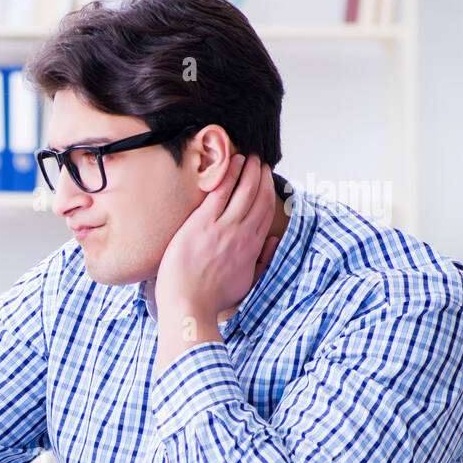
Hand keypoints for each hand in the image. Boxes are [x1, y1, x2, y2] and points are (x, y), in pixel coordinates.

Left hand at [154, 153, 279, 322]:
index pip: (266, 213)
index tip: (268, 180)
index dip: (269, 193)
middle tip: (260, 162)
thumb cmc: (211, 299)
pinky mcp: (202, 224)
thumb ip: (262, 261)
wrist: (189, 306)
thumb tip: (273, 241)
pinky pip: (220, 192)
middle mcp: (242, 234)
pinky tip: (233, 161)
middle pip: (259, 197)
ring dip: (249, 169)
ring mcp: (223, 227)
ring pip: (244, 190)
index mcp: (252, 248)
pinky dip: (229, 174)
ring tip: (249, 156)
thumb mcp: (246, 283)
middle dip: (262, 176)